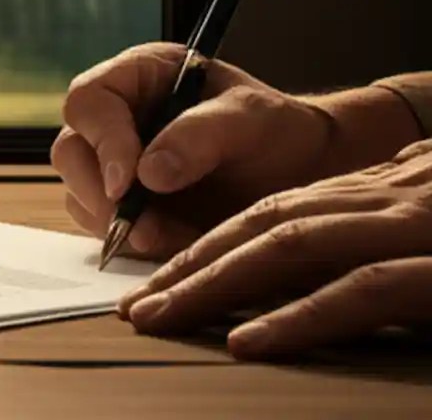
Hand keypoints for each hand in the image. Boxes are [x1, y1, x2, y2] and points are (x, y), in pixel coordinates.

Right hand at [53, 43, 345, 258]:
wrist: (300, 174)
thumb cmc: (277, 132)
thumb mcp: (251, 120)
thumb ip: (200, 136)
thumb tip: (147, 173)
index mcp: (139, 75)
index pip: (90, 100)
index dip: (102, 140)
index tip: (128, 182)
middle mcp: (116, 116)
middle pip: (71, 151)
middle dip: (100, 192)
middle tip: (140, 224)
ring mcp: (113, 161)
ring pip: (80, 193)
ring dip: (116, 223)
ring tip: (170, 236)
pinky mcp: (122, 202)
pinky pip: (101, 226)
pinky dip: (130, 241)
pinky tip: (173, 241)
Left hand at [117, 139, 431, 358]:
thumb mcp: (421, 219)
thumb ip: (367, 225)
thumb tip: (312, 243)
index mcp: (367, 195)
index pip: (267, 215)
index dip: (205, 248)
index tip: (156, 287)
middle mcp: (375, 205)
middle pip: (261, 229)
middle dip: (190, 269)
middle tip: (135, 310)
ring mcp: (407, 230)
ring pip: (290, 249)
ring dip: (216, 284)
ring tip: (159, 318)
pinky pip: (361, 292)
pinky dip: (298, 316)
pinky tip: (245, 341)